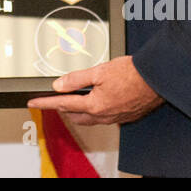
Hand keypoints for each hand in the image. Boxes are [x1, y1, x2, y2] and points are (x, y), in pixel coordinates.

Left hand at [27, 56, 163, 126]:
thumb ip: (77, 79)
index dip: (45, 103)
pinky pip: (105, 118)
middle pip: (75, 115)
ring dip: (79, 111)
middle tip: (53, 100)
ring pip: (90, 118)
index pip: (63, 104)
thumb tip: (59, 85)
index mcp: (94, 105)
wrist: (157, 79)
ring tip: (73, 101)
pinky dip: (96, 111)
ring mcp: (115, 118)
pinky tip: (98, 102)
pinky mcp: (125, 117)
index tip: (33, 103)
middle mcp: (104, 115)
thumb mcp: (99, 71)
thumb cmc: (132, 74)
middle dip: (62, 108)